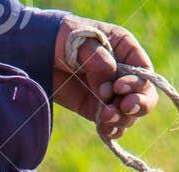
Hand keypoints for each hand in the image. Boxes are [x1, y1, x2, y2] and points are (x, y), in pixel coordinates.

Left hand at [54, 19, 159, 137]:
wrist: (33, 51)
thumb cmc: (59, 36)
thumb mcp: (77, 40)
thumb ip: (96, 59)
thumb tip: (109, 84)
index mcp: (123, 49)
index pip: (144, 71)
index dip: (137, 84)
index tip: (118, 88)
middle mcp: (123, 73)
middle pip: (145, 96)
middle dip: (138, 105)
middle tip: (124, 108)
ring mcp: (112, 93)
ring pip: (130, 114)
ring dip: (122, 119)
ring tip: (106, 117)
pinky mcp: (98, 109)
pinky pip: (114, 125)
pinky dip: (112, 129)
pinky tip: (105, 128)